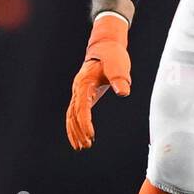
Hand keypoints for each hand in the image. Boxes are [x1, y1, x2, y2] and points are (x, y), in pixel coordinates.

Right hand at [66, 13, 130, 149]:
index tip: (91, 135)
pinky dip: (75, 125)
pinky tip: (81, 136)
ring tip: (82, 146)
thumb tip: (123, 92)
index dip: (85, 122)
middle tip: (86, 146)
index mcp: (84, 83)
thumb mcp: (118, 65)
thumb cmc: (113, 56)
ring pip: (71, 115)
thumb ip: (120, 78)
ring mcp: (78, 92)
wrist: (106, 47)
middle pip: (73, 114)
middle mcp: (77, 89)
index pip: (82, 107)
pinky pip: (74, 112)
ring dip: (75, 131)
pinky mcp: (82, 94)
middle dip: (78, 131)